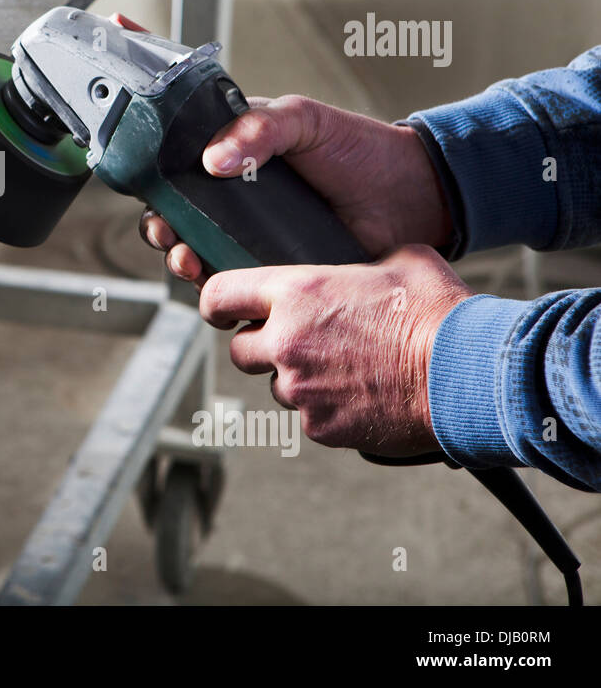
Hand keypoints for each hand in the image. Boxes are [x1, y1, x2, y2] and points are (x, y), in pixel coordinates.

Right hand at [112, 14, 453, 284]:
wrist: (413, 197)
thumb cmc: (361, 150)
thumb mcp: (304, 119)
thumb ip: (258, 127)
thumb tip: (214, 158)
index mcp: (232, 152)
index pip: (172, 159)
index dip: (145, 170)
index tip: (135, 179)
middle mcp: (233, 197)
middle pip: (172, 214)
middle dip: (157, 225)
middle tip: (165, 228)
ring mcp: (250, 234)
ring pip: (193, 251)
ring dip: (177, 257)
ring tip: (186, 257)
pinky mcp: (271, 269)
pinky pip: (229, 282)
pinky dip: (212, 285)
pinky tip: (212, 279)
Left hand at [199, 245, 471, 455]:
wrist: (470, 375)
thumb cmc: (441, 313)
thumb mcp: (402, 260)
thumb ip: (365, 262)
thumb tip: (369, 265)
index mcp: (296, 293)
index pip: (219, 295)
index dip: (217, 304)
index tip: (224, 311)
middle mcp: (286, 341)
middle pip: (239, 350)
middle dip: (260, 347)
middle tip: (296, 343)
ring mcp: (300, 389)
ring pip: (277, 387)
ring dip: (298, 379)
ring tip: (346, 370)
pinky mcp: (321, 427)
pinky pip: (308, 417)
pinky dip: (328, 409)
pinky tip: (364, 396)